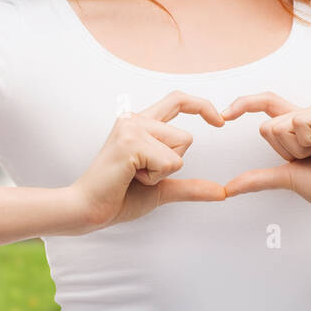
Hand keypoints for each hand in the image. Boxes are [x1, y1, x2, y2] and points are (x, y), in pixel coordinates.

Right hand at [73, 91, 227, 230]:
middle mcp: (135, 119)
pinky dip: (156, 177)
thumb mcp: (162, 188)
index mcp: (140, 124)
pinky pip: (169, 161)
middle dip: (173, 163)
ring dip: (163, 171)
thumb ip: (190, 186)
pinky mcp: (130, 141)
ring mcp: (132, 127)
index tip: (221, 121)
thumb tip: (222, 192)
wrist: (88, 210)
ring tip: (133, 175)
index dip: (202, 106)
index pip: (177, 100)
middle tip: (140, 174)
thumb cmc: (119, 197)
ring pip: (179, 148)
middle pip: (186, 137)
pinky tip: (130, 178)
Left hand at [220, 93, 310, 217]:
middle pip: (269, 125)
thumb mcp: (286, 177)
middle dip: (284, 151)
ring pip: (282, 125)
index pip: (265, 104)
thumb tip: (228, 188)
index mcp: (299, 124)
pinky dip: (308, 142)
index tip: (222, 116)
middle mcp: (309, 113)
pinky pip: (299, 123)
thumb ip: (258, 178)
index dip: (243, 105)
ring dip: (298, 149)